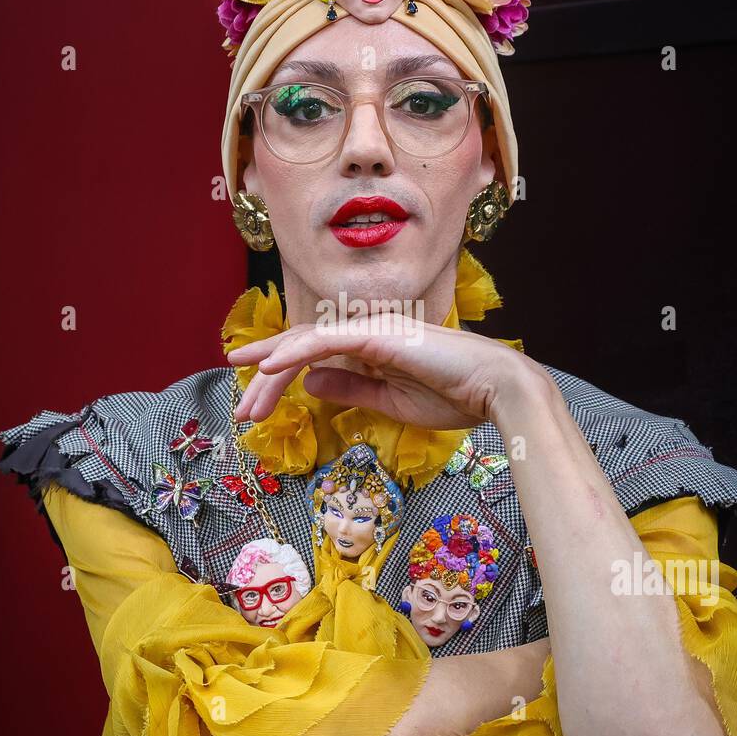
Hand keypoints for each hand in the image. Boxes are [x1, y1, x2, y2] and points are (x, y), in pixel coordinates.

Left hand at [225, 314, 532, 430]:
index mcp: (370, 346)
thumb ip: (350, 390)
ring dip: (272, 372)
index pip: (313, 353)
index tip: (252, 395)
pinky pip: (326, 340)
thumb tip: (309, 384)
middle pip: (300, 346)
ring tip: (247, 400)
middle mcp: (365, 331)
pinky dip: (294, 353)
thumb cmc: (456, 396)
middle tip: (239, 407)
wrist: (497, 389)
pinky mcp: (379, 334)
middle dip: (264, 375)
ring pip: (306, 344)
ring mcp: (371, 329)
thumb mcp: (390, 401)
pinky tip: (269, 369)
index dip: (278, 370)